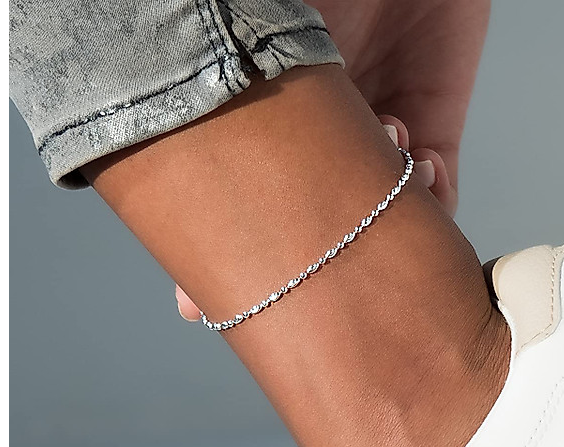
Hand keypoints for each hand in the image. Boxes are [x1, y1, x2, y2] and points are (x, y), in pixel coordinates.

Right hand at [177, 0, 489, 319]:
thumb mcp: (248, 26)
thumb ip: (204, 76)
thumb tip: (130, 123)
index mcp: (257, 109)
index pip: (231, 194)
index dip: (214, 251)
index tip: (194, 301)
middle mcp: (311, 136)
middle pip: (298, 228)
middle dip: (292, 270)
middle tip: (283, 291)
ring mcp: (371, 138)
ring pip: (366, 221)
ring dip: (368, 219)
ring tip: (380, 157)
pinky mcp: (433, 128)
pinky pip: (432, 198)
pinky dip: (426, 201)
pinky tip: (413, 165)